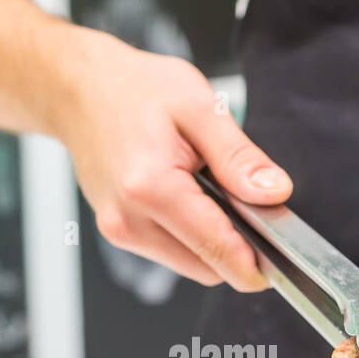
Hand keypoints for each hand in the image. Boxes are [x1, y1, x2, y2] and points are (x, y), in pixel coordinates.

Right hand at [52, 30, 291, 289]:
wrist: (77, 90)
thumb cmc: (134, 90)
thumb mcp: (199, 107)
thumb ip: (238, 156)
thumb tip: (274, 194)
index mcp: (151, 188)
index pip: (216, 251)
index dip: (255, 262)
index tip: (281, 256)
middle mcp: (128, 220)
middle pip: (206, 267)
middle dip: (235, 245)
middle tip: (246, 200)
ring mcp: (119, 231)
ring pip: (190, 264)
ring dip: (211, 240)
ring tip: (207, 187)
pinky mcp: (118, 233)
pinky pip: (171, 252)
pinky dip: (190, 234)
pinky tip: (186, 194)